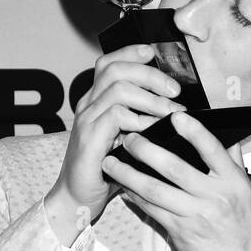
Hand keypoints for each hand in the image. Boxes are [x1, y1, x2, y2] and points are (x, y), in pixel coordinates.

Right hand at [44, 43, 187, 239]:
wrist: (76, 198)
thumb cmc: (105, 171)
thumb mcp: (125, 140)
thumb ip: (140, 120)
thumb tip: (172, 108)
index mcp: (95, 102)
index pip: (109, 63)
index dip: (131, 52)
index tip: (154, 53)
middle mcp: (88, 106)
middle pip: (115, 69)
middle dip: (149, 74)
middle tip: (174, 90)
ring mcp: (87, 121)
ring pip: (118, 89)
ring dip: (151, 97)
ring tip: (171, 111)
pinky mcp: (90, 139)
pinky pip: (116, 115)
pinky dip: (139, 119)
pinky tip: (153, 129)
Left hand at [101, 111, 250, 250]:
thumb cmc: (248, 231)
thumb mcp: (247, 194)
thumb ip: (234, 164)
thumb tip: (228, 135)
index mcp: (233, 182)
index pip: (212, 149)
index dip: (193, 131)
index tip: (175, 116)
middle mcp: (214, 197)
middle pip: (173, 167)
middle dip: (146, 149)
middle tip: (128, 137)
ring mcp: (195, 216)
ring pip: (154, 189)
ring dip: (128, 174)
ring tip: (112, 162)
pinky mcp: (180, 233)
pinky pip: (152, 210)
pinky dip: (135, 197)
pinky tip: (124, 187)